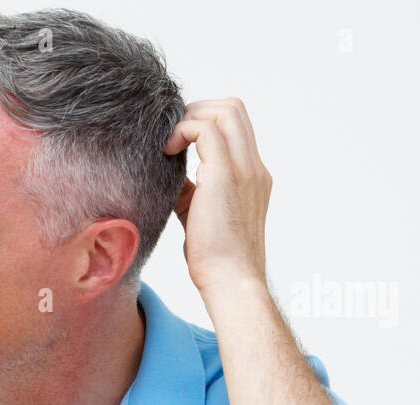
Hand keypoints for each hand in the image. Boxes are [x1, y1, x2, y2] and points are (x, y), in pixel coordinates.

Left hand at [163, 97, 271, 294]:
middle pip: (233, 108)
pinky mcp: (225, 175)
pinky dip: (182, 131)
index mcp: (252, 175)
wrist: (230, 280)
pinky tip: (165, 152)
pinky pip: (205, 130)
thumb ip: (190, 190)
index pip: (236, 126)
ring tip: (168, 142)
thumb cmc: (213, 258)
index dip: (205, 121)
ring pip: (225, 111)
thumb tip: (167, 175)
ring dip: (190, 117)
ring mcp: (244, 168)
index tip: (179, 141)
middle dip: (197, 111)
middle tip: (171, 135)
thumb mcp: (199, 214)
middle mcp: (253, 167)